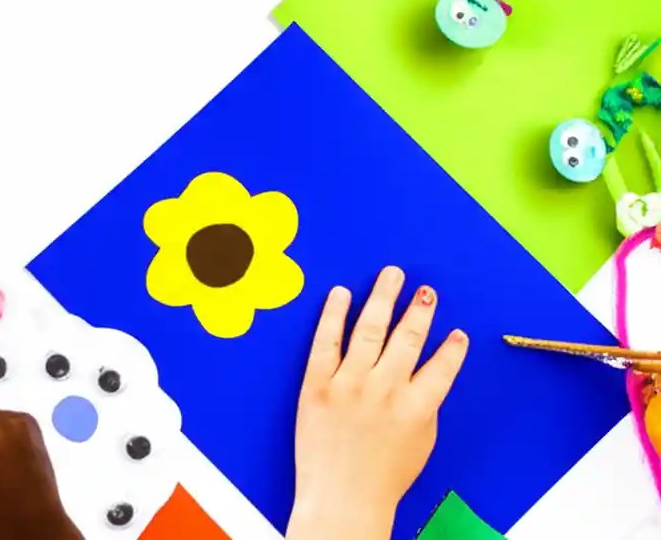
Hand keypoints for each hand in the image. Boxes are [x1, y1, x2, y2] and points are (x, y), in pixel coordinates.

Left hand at [287, 267, 468, 539]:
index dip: (452, 348)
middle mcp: (386, 390)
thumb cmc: (382, 478)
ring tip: (391, 275)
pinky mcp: (317, 385)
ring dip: (383, 298)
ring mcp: (350, 385)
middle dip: (420, 310)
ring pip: (370, 330)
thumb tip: (431, 376)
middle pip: (407, 338)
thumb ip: (425, 406)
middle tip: (426, 290)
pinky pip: (326, 342)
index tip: (457, 331)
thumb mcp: (420, 443)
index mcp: (418, 407)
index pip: (442, 367)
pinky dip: (334, 314)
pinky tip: (341, 294)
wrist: (341, 499)